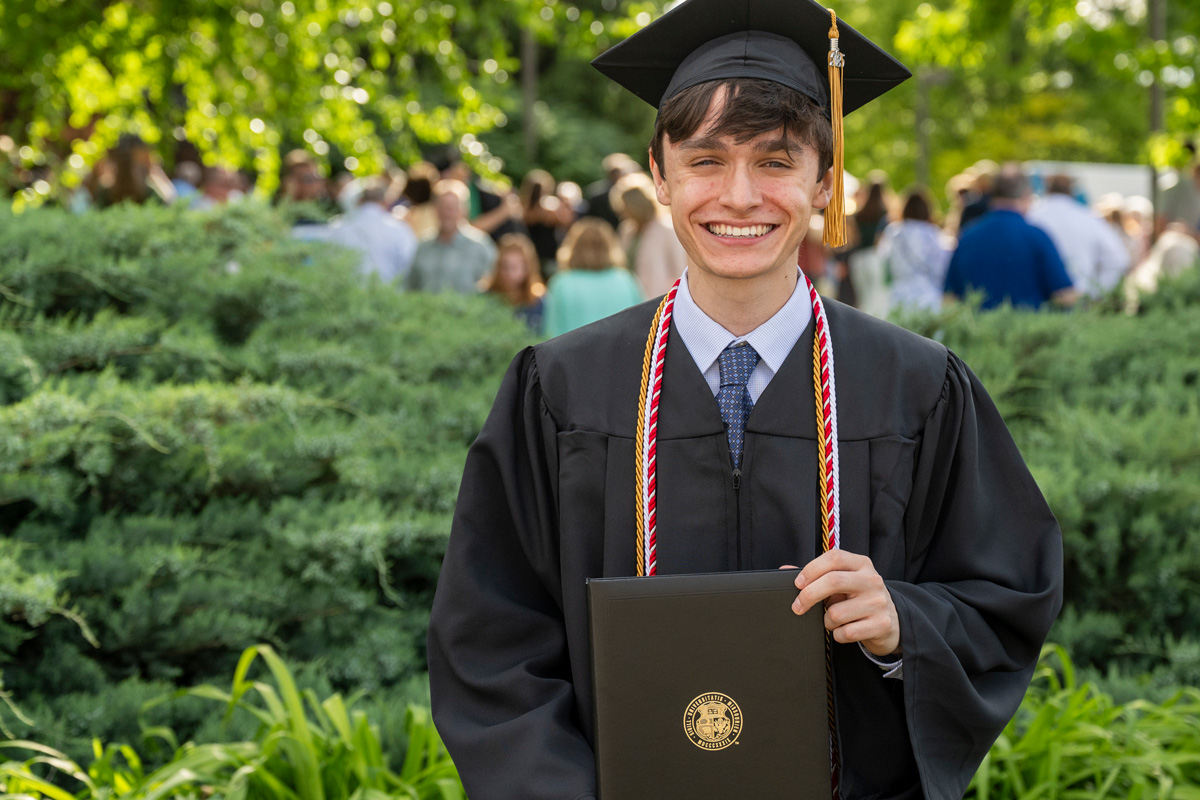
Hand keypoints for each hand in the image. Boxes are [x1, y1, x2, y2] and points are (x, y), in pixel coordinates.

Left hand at [781, 551, 900, 657]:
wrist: (890, 622)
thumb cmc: (858, 599)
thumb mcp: (841, 582)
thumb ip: (815, 575)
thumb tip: (784, 569)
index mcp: (861, 564)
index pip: (834, 558)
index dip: (812, 569)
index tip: (797, 583)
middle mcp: (872, 580)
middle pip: (833, 581)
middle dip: (809, 595)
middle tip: (797, 607)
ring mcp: (879, 602)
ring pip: (837, 613)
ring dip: (827, 620)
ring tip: (834, 619)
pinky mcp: (882, 624)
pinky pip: (846, 632)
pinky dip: (838, 634)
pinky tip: (845, 629)